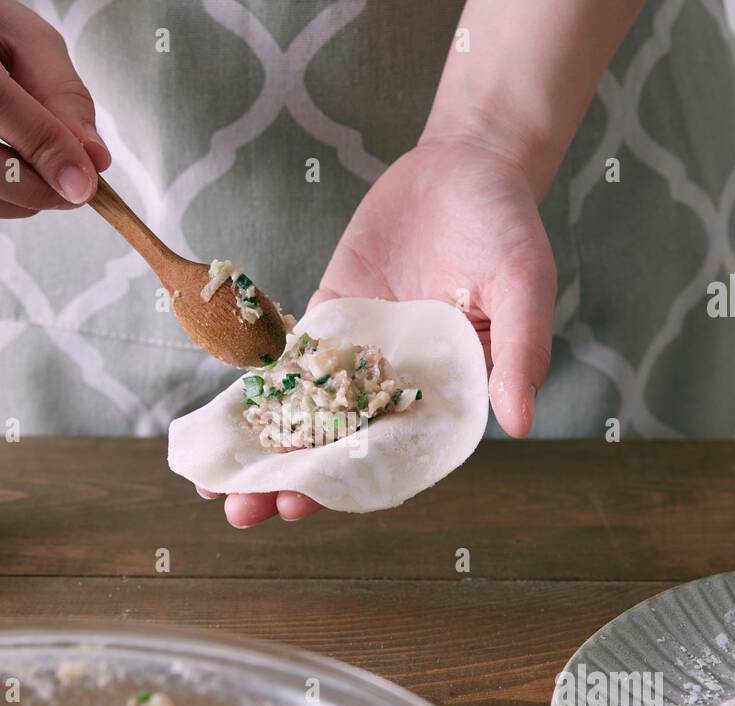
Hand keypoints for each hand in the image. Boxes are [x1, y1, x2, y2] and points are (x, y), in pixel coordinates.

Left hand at [203, 138, 554, 526]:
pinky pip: (288, 359)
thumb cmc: (507, 226)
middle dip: (287, 478)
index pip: (390, 455)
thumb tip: (520, 423)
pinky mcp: (330, 315)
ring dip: (263, 448)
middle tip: (240, 510)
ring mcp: (358, 353)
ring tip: (210, 484)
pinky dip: (254, 389)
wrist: (465, 166)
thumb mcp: (523, 285)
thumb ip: (520, 352)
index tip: (301, 506)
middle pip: (338, 445)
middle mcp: (397, 386)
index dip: (344, 484)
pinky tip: (216, 417)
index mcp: (446, 395)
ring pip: (305, 411)